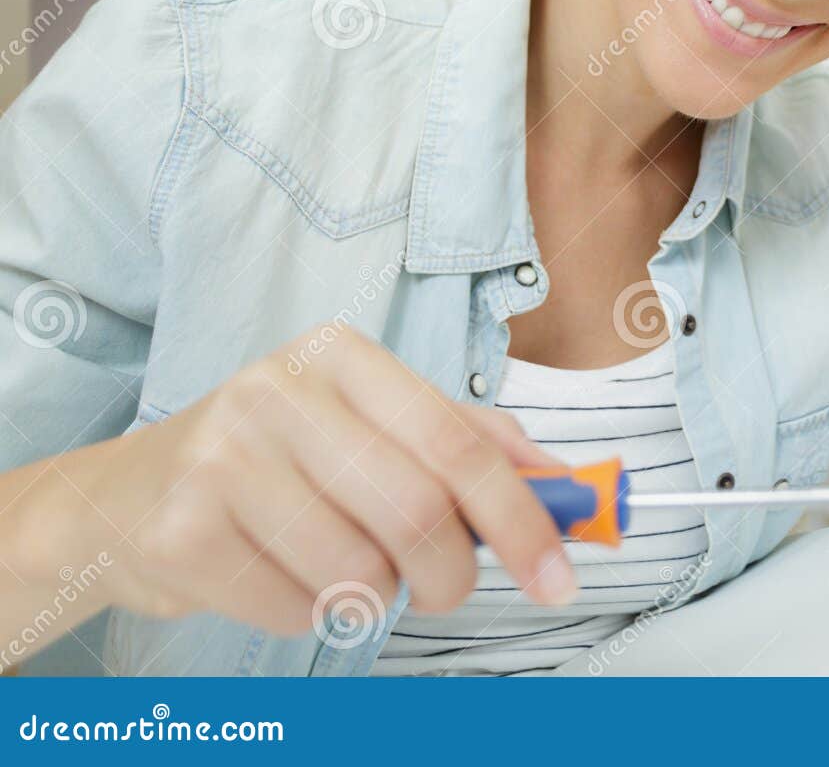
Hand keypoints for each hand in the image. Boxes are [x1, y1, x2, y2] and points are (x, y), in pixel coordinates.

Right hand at [74, 325, 573, 636]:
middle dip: (452, 574)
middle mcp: (277, 391)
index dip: (523, 519)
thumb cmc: (274, 463)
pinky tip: (278, 576)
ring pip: (360, 568)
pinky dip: (313, 614)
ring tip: (339, 567)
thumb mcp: (368, 427)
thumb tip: (564, 483)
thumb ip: (467, 444)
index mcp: (340, 356)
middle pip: (419, 511)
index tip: (561, 575)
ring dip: (374, 596)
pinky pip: (298, 607)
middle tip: (445, 591)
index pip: (460, 445)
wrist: (122, 499)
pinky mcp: (181, 529)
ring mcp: (221, 457)